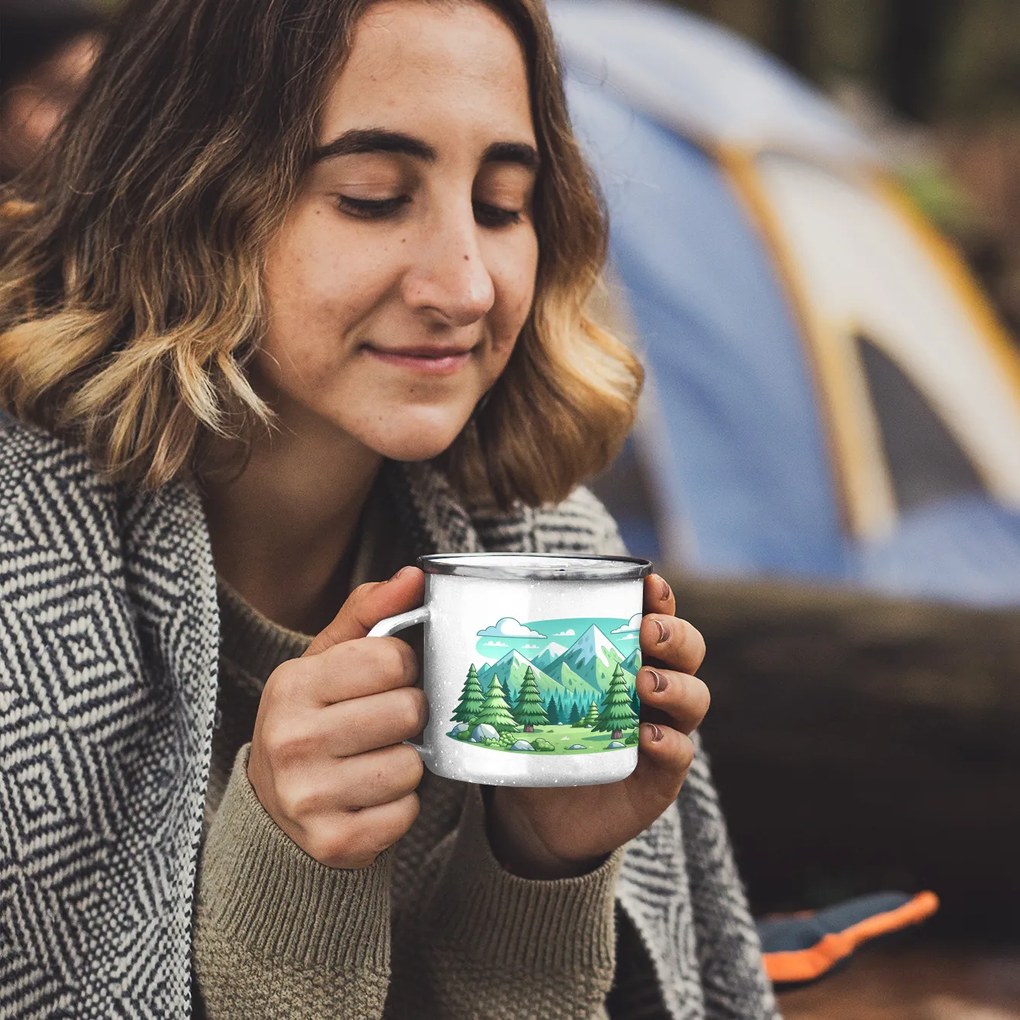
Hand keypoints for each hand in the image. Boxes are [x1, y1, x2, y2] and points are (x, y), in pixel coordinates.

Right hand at [247, 567, 427, 868]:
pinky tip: (370, 797)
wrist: (275, 808)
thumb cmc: (314, 718)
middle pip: (409, 710)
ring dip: (405, 762)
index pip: (393, 658)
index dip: (405, 666)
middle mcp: (292, 739)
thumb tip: (415, 575)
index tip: (390, 679)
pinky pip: (406, 813)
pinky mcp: (333, 842)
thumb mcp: (327, 659)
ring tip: (375, 759)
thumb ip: (370, 613)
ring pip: (411, 765)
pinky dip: (400, 806)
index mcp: (293, 685)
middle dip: (409, 714)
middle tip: (386, 723)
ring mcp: (308, 796)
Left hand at [485, 573, 708, 877]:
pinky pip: (681, 755)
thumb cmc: (528, 737)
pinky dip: (670, 743)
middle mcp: (650, 689)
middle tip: (647, 632)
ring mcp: (660, 731)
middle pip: (687, 651)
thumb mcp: (513, 693)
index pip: (654, 617)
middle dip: (675, 635)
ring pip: (694, 698)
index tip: (647, 584)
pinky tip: (646, 737)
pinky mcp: (659, 778)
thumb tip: (425, 594)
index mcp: (621, 657)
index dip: (659, 598)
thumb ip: (486, 651)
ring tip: (644, 683)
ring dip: (675, 685)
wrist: (533, 814)